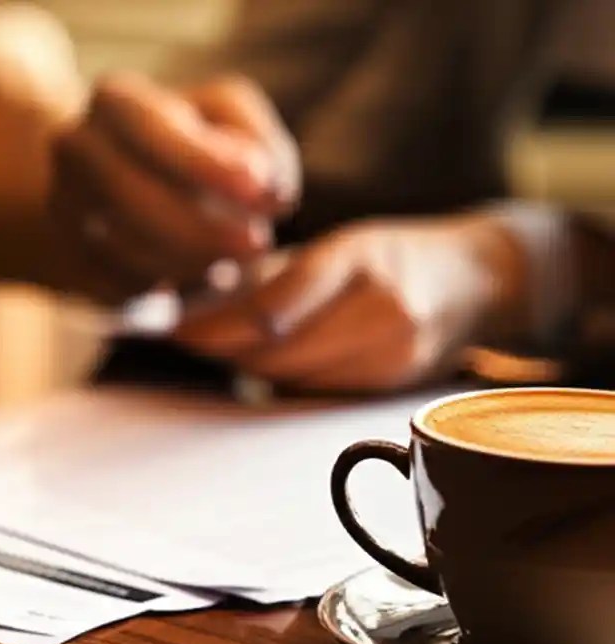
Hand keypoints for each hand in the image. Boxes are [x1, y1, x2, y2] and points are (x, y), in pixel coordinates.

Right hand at [50, 72, 301, 297]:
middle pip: (131, 196)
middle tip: (259, 245)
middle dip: (201, 228)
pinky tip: (197, 277)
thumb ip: (258, 141)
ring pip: (125, 249)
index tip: (257, 187)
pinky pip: (120, 288)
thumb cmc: (191, 143)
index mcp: (115, 101)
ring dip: (189, 263)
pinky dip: (166, 288)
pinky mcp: (68, 263)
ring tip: (232, 262)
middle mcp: (76, 150)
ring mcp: (63, 209)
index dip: (204, 161)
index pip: (151, 128)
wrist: (116, 183)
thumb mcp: (229, 117)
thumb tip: (271, 191)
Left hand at [173, 215, 524, 393]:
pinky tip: (259, 369)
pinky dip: (282, 381)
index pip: (271, 306)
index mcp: (357, 258)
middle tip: (183, 344)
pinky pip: (317, 389)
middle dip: (223, 350)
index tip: (174, 330)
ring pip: (292, 376)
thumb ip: (271, 275)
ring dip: (246, 369)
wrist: (479, 280)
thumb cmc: (393, 256)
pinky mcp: (394, 382)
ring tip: (211, 355)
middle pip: (276, 349)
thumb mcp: (338, 244)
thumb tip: (194, 303)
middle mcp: (379, 306)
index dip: (216, 326)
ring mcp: (392, 350)